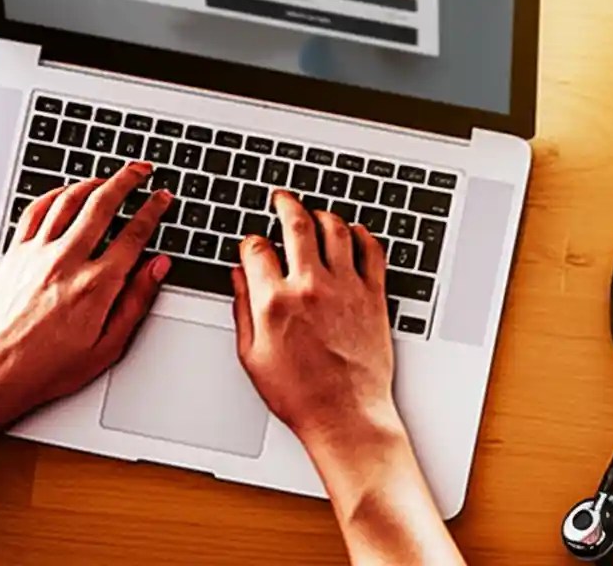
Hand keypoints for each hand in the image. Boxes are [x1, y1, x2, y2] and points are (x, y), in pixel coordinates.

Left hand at [0, 163, 172, 430]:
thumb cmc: (49, 366)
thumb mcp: (109, 345)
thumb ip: (138, 301)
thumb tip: (159, 267)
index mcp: (97, 285)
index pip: (134, 234)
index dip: (153, 210)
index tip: (162, 198)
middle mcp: (67, 262)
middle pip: (102, 205)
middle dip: (127, 181)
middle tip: (141, 170)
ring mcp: (38, 254)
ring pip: (69, 201)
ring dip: (93, 182)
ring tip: (109, 178)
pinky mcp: (15, 255)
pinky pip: (36, 211)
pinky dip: (55, 195)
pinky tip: (66, 192)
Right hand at [231, 191, 395, 451]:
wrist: (345, 415)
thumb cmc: (299, 394)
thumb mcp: (252, 355)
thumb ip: (243, 309)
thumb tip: (239, 276)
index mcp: (274, 302)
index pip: (257, 249)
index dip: (250, 241)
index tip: (252, 243)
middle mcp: (311, 287)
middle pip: (298, 225)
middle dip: (286, 204)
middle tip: (282, 198)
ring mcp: (346, 288)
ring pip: (336, 230)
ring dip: (323, 215)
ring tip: (316, 214)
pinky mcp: (373, 296)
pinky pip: (371, 251)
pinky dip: (362, 235)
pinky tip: (354, 232)